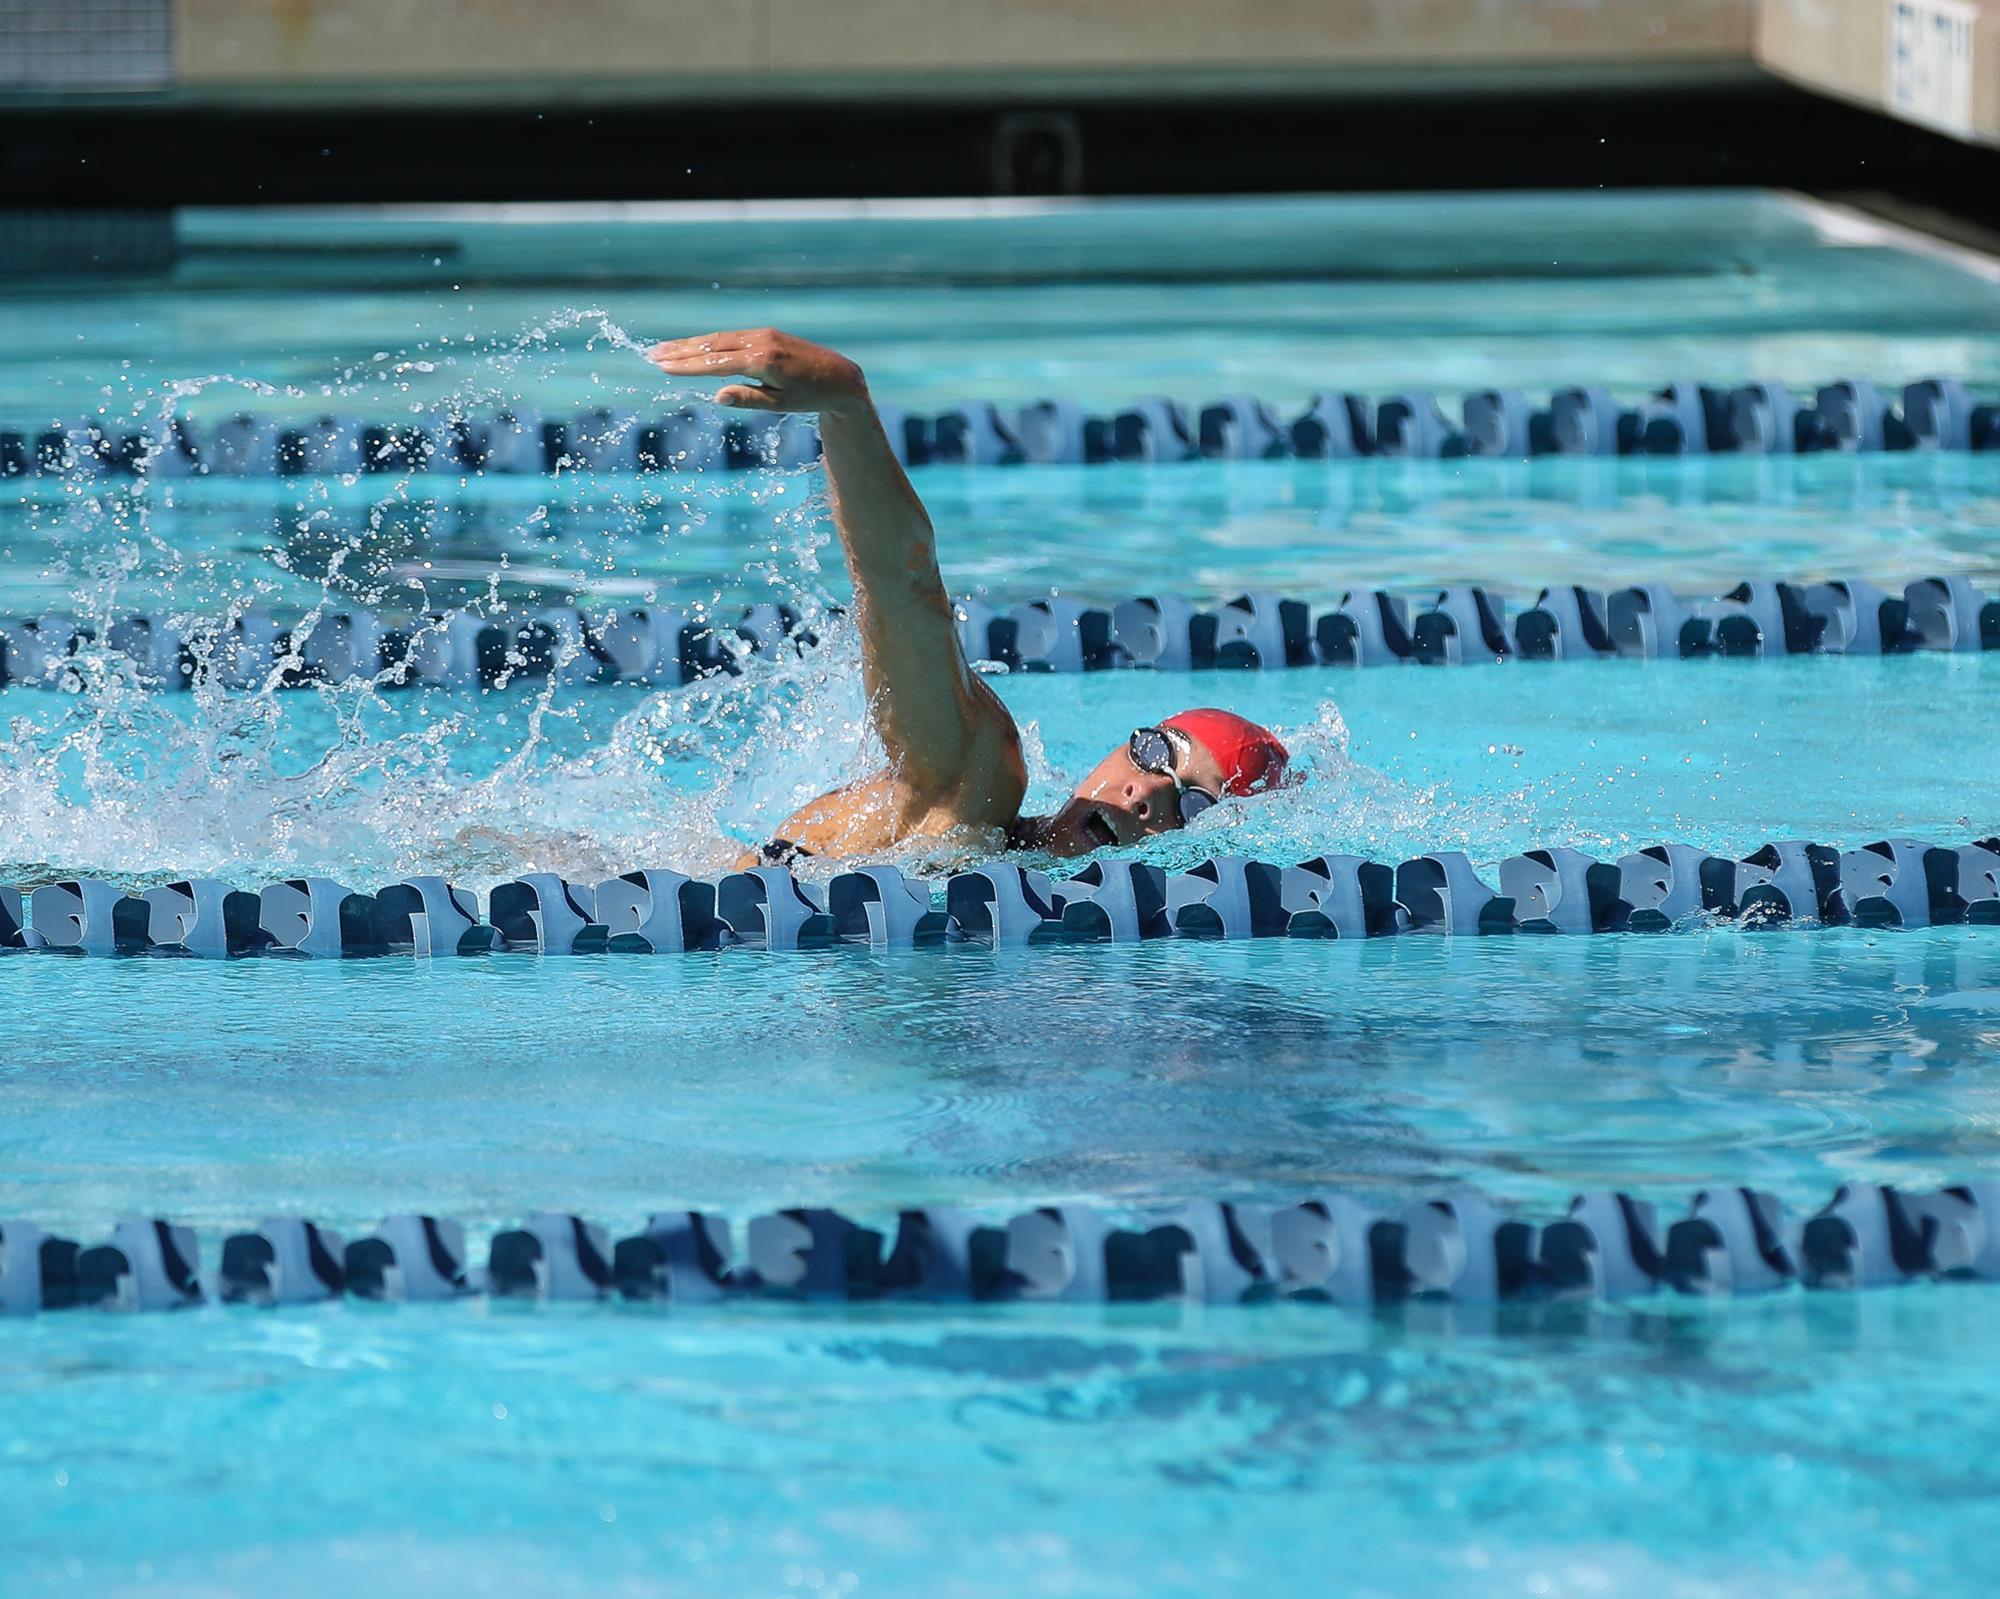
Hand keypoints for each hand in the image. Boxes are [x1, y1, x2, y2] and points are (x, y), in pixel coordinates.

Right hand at [645, 328, 867, 415]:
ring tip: (665, 349)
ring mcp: (763, 335)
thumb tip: (717, 395)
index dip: (688, 365)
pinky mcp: (766, 334)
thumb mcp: (780, 404)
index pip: (717, 363)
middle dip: (681, 350)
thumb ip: (748, 398)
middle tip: (652, 355)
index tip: (663, 367)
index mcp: (763, 361)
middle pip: (713, 345)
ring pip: (720, 338)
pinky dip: (710, 342)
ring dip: (691, 344)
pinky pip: (732, 337)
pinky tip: (695, 347)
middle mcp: (761, 342)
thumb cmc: (810, 397)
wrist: (839, 377)